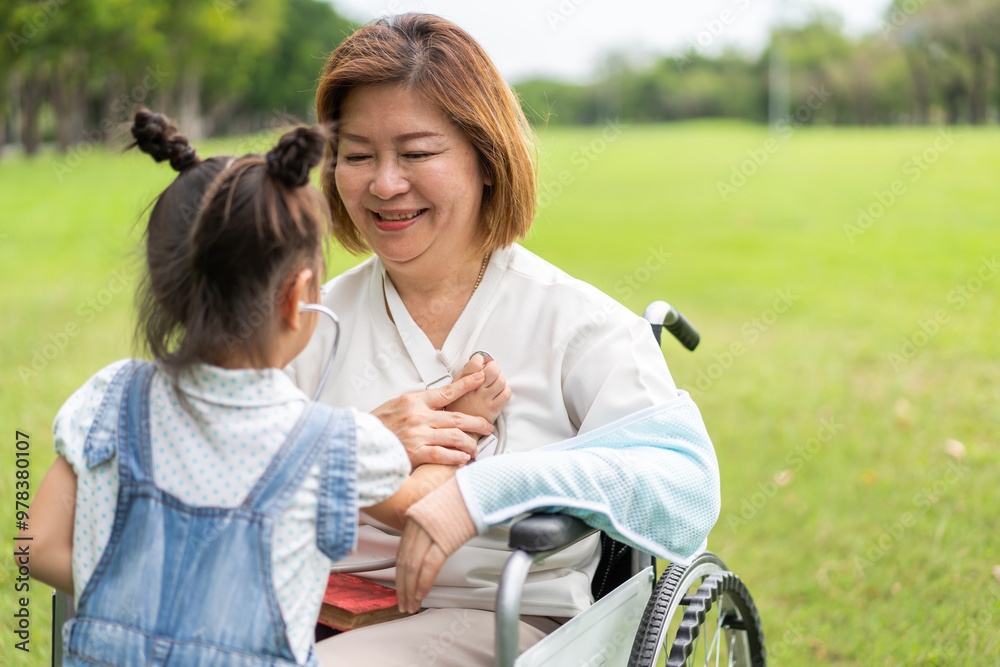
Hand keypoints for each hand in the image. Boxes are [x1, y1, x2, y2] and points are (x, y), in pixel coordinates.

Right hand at [371, 372, 494, 466]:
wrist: (359, 444)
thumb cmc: (377, 426)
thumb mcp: (395, 406)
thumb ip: (416, 405)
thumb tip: (436, 402)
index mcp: (413, 401)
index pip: (446, 391)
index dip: (466, 384)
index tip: (480, 377)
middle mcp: (418, 416)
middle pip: (457, 417)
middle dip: (477, 422)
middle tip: (488, 426)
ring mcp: (418, 435)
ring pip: (454, 436)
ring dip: (470, 443)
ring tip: (476, 447)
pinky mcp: (415, 452)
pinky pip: (443, 454)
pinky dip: (456, 457)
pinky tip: (463, 459)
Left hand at [395, 478, 476, 612]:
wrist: (478, 486)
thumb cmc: (464, 495)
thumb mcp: (438, 508)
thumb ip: (429, 527)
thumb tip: (429, 546)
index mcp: (414, 517)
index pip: (402, 552)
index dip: (400, 573)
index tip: (400, 587)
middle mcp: (417, 524)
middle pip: (404, 562)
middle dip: (402, 586)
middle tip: (402, 602)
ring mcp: (429, 532)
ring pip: (413, 567)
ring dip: (411, 589)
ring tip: (411, 604)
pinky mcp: (444, 540)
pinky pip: (429, 566)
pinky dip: (424, 583)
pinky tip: (422, 593)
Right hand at [445, 353, 510, 425]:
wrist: (460, 431)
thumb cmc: (457, 409)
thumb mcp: (453, 388)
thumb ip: (464, 375)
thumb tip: (476, 363)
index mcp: (462, 383)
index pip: (476, 361)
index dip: (480, 359)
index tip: (480, 362)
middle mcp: (475, 390)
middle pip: (493, 369)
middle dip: (493, 367)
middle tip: (490, 371)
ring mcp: (485, 400)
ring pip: (501, 380)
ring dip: (500, 379)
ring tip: (494, 384)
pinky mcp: (494, 409)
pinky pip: (506, 394)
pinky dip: (505, 391)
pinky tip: (498, 394)